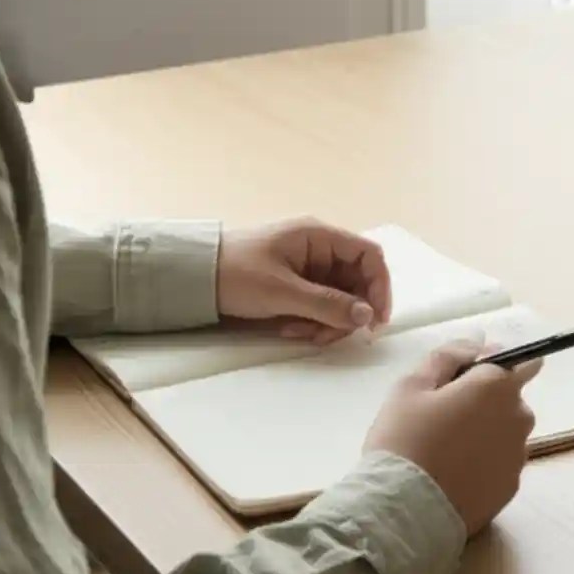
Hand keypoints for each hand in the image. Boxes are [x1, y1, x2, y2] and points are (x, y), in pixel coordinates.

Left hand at [216, 218, 391, 344]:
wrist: (194, 278)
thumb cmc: (237, 274)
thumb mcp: (283, 292)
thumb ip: (328, 304)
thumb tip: (367, 316)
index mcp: (320, 237)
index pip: (369, 256)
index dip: (379, 286)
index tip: (375, 320)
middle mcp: (319, 249)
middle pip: (357, 282)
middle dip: (348, 313)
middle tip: (328, 336)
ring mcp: (308, 268)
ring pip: (340, 298)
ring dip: (329, 321)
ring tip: (302, 333)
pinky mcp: (297, 285)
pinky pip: (320, 305)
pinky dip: (314, 321)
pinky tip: (291, 329)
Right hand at [364, 340, 542, 535]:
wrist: (404, 512)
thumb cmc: (403, 440)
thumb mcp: (411, 386)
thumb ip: (449, 356)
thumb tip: (478, 343)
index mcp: (496, 386)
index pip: (524, 361)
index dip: (496, 365)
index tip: (467, 377)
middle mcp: (518, 418)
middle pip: (510, 400)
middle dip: (486, 402)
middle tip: (441, 417)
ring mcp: (517, 456)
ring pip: (505, 433)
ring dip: (485, 433)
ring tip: (444, 450)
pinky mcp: (511, 488)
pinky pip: (500, 464)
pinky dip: (484, 464)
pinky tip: (453, 474)